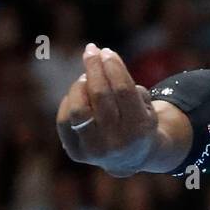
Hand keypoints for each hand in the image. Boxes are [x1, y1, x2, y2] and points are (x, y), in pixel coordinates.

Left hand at [57, 44, 158, 175]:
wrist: (132, 159)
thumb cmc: (137, 122)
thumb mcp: (144, 105)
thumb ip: (126, 83)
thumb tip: (98, 57)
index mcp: (139, 131)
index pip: (122, 90)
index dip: (113, 66)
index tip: (106, 51)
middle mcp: (117, 144)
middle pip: (99, 96)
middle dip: (94, 68)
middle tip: (91, 51)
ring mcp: (95, 151)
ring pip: (79, 108)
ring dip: (80, 85)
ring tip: (87, 78)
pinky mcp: (77, 153)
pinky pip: (65, 120)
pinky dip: (70, 101)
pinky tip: (79, 95)